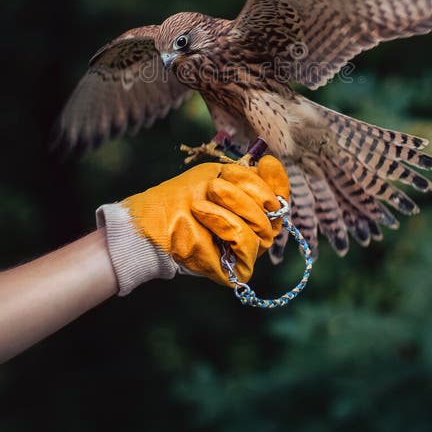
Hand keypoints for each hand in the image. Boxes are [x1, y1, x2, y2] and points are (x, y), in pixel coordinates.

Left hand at [96, 156, 289, 294]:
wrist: (152, 223)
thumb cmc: (180, 198)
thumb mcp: (216, 176)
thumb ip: (247, 174)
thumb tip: (270, 164)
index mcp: (252, 209)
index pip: (280, 196)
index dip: (277, 179)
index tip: (265, 162)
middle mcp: (254, 231)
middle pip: (276, 210)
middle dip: (249, 190)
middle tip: (218, 184)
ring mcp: (246, 251)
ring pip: (264, 226)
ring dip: (235, 204)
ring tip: (208, 195)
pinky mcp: (237, 269)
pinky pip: (248, 243)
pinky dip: (226, 223)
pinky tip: (203, 213)